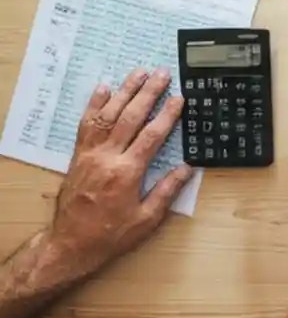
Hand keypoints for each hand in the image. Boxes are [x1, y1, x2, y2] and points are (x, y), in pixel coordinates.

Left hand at [51, 68, 193, 274]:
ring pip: (108, 115)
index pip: (152, 136)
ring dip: (124, 92)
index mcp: (127, 173)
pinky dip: (94, 105)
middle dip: (148, 93)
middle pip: (130, 117)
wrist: (70, 244)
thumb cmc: (111, 235)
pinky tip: (104, 89)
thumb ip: (167, 191)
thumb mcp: (146, 219)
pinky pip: (86, 125)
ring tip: (138, 73)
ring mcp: (89, 154)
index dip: (167, 115)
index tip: (178, 98)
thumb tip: (187, 168)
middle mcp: (107, 158)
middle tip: (162, 74)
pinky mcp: (78, 156)